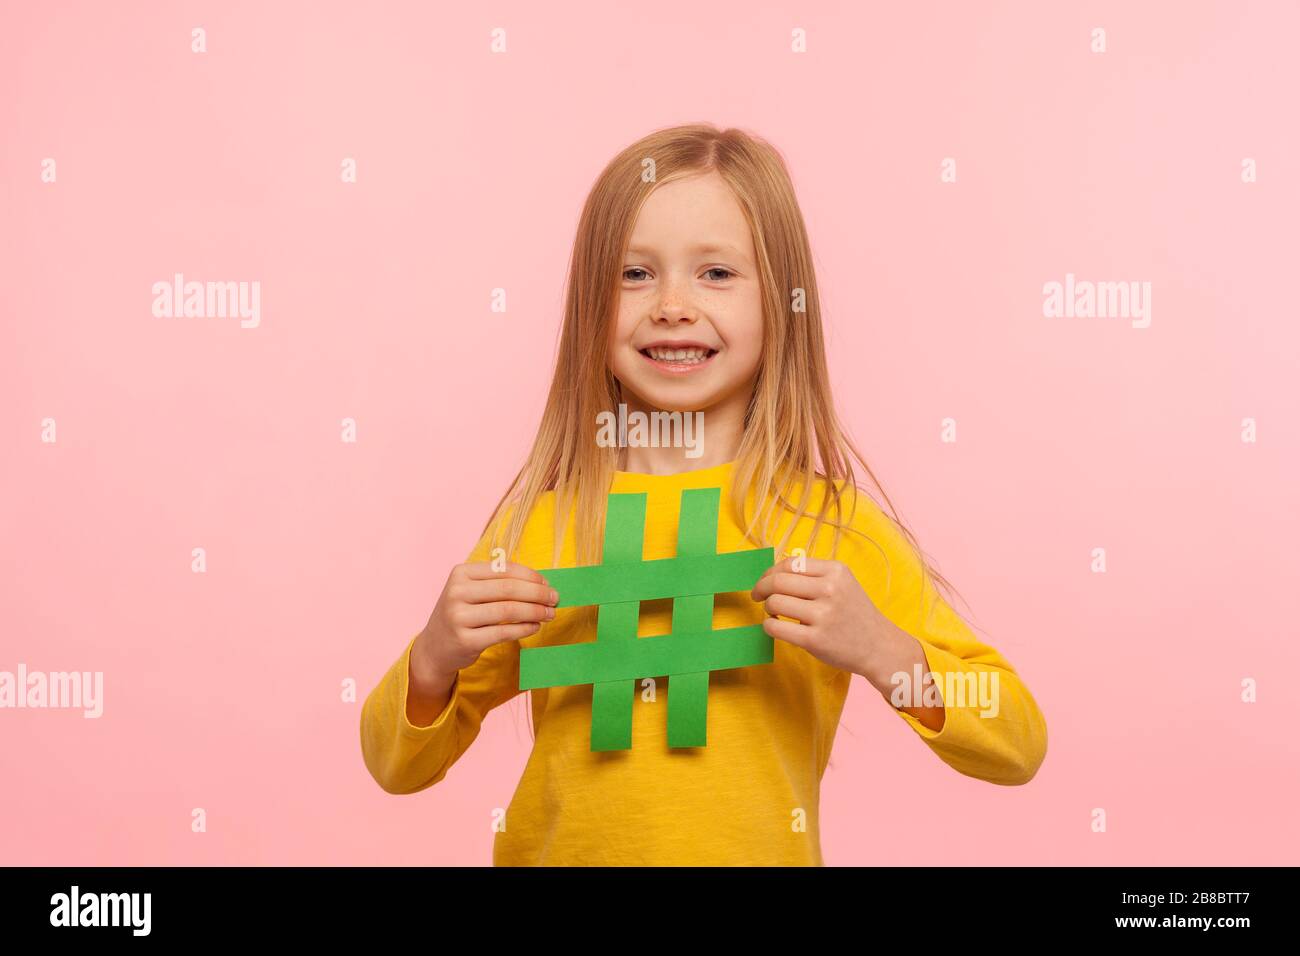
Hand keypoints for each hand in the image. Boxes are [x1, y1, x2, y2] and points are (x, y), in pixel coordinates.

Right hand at [411, 560, 557, 688]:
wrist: (434, 648)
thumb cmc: (462, 614)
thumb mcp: (471, 591)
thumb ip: (498, 583)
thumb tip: (541, 583)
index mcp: (461, 573)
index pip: (504, 569)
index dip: (530, 576)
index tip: (547, 583)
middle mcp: (457, 592)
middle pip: (508, 589)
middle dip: (538, 593)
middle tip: (555, 599)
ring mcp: (458, 617)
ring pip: (508, 611)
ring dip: (535, 612)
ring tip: (549, 614)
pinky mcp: (465, 640)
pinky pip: (503, 632)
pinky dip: (524, 629)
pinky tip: (535, 627)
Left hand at [749, 555, 905, 679]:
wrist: (879, 646)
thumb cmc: (854, 613)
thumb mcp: (842, 583)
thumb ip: (813, 575)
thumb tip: (773, 573)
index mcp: (835, 571)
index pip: (790, 564)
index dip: (770, 572)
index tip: (764, 581)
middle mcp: (830, 589)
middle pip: (778, 581)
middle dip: (761, 588)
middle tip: (758, 597)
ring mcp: (823, 615)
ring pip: (774, 602)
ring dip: (767, 608)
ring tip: (775, 613)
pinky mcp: (815, 640)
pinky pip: (776, 627)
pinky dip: (769, 626)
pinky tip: (776, 626)